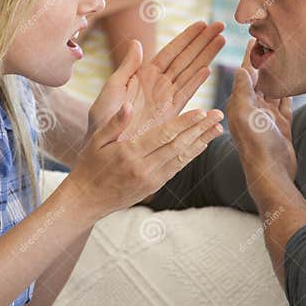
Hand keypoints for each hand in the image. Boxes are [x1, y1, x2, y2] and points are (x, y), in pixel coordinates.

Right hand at [65, 102, 223, 223]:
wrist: (86, 200)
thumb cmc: (89, 165)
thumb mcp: (96, 140)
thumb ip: (115, 122)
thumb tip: (129, 105)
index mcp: (130, 153)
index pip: (163, 135)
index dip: (185, 123)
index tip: (202, 111)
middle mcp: (144, 168)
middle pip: (179, 145)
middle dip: (201, 129)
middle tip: (219, 115)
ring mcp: (151, 179)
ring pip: (182, 157)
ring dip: (202, 142)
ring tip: (218, 129)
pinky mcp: (154, 186)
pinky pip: (177, 168)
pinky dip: (191, 155)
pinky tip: (202, 145)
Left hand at [87, 21, 224, 140]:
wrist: (103, 148)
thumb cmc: (102, 119)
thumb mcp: (112, 88)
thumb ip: (127, 66)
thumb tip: (136, 42)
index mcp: (145, 75)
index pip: (171, 51)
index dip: (187, 38)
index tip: (202, 24)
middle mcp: (159, 85)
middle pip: (186, 58)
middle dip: (203, 42)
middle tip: (220, 26)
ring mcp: (166, 99)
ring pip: (190, 72)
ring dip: (206, 56)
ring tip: (222, 40)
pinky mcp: (170, 115)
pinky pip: (185, 95)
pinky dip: (196, 83)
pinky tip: (208, 70)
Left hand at [227, 42, 296, 182]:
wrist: (272, 173)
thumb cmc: (255, 144)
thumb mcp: (244, 113)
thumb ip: (242, 90)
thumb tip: (242, 69)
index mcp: (239, 103)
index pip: (245, 74)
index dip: (249, 56)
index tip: (255, 37)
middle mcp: (252, 108)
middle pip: (259, 79)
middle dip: (264, 62)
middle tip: (274, 42)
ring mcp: (267, 117)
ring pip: (273, 90)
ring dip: (277, 75)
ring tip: (285, 57)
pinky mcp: (281, 125)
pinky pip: (285, 103)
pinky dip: (288, 92)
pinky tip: (292, 80)